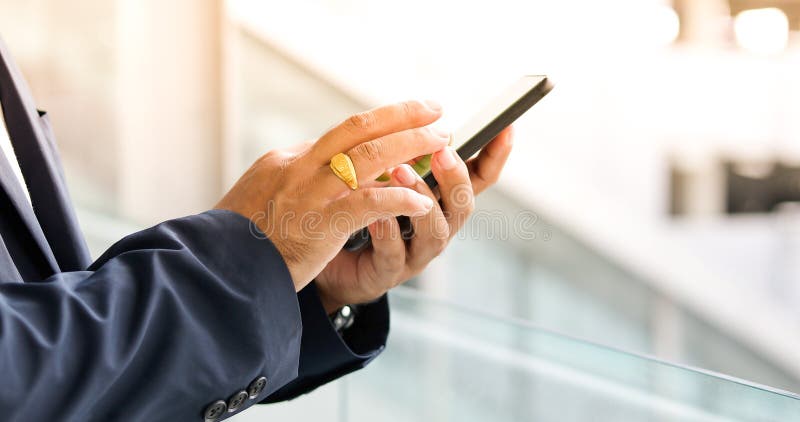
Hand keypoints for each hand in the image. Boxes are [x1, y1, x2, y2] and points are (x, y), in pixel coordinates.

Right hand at [215, 101, 451, 290]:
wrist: (218, 270)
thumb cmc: (241, 240)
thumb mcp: (264, 195)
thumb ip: (294, 178)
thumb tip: (322, 162)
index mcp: (287, 160)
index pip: (341, 134)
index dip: (380, 124)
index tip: (404, 119)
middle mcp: (299, 167)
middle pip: (359, 129)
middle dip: (402, 116)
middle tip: (434, 110)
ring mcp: (310, 193)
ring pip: (370, 156)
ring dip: (410, 146)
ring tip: (440, 141)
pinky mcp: (321, 223)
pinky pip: (370, 202)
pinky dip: (400, 198)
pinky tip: (421, 201)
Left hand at [315, 127, 513, 311]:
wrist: (328, 262)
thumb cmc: (362, 213)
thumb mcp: (387, 177)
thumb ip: (407, 154)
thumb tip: (422, 114)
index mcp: (441, 201)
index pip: (479, 178)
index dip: (495, 155)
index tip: (506, 127)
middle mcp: (436, 227)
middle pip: (463, 206)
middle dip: (456, 178)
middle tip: (442, 152)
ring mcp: (414, 254)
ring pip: (434, 233)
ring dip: (420, 199)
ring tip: (400, 172)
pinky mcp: (386, 272)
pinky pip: (393, 255)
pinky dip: (386, 232)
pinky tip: (375, 214)